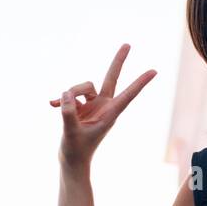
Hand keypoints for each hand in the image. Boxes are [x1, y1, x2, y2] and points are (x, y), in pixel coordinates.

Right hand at [50, 44, 156, 168]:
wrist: (71, 161)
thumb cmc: (76, 151)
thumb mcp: (71, 132)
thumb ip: (68, 113)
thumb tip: (66, 94)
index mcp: (110, 114)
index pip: (128, 94)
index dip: (140, 82)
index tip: (154, 71)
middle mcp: (103, 106)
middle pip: (110, 78)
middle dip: (118, 62)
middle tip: (128, 44)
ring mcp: (91, 105)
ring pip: (82, 86)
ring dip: (70, 92)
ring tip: (61, 108)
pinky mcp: (79, 107)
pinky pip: (70, 95)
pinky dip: (61, 99)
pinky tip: (51, 105)